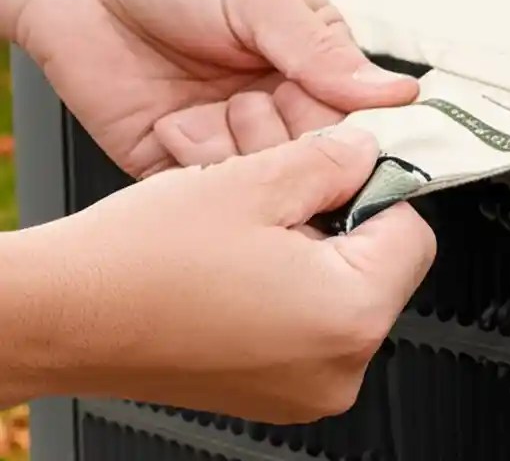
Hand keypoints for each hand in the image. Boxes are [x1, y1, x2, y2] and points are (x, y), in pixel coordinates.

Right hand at [1, 127, 434, 421]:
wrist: (56, 316)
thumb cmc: (135, 263)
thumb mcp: (253, 181)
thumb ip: (331, 159)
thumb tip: (365, 152)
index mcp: (348, 317)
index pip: (414, 234)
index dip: (377, 189)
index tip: (342, 170)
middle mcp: (338, 368)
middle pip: (383, 267)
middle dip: (344, 221)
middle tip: (286, 196)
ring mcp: (305, 391)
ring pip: (345, 295)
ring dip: (315, 253)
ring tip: (253, 230)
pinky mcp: (273, 395)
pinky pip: (308, 327)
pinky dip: (287, 290)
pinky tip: (238, 265)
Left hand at [9, 0, 418, 176]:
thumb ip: (323, 52)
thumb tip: (396, 91)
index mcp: (314, 61)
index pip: (359, 116)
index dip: (350, 125)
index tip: (340, 123)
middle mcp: (277, 104)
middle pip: (315, 158)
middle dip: (291, 137)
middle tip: (263, 102)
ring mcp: (229, 137)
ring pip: (264, 183)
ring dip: (241, 149)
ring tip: (212, 105)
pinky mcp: (178, 164)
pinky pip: (205, 194)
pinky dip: (194, 166)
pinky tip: (176, 123)